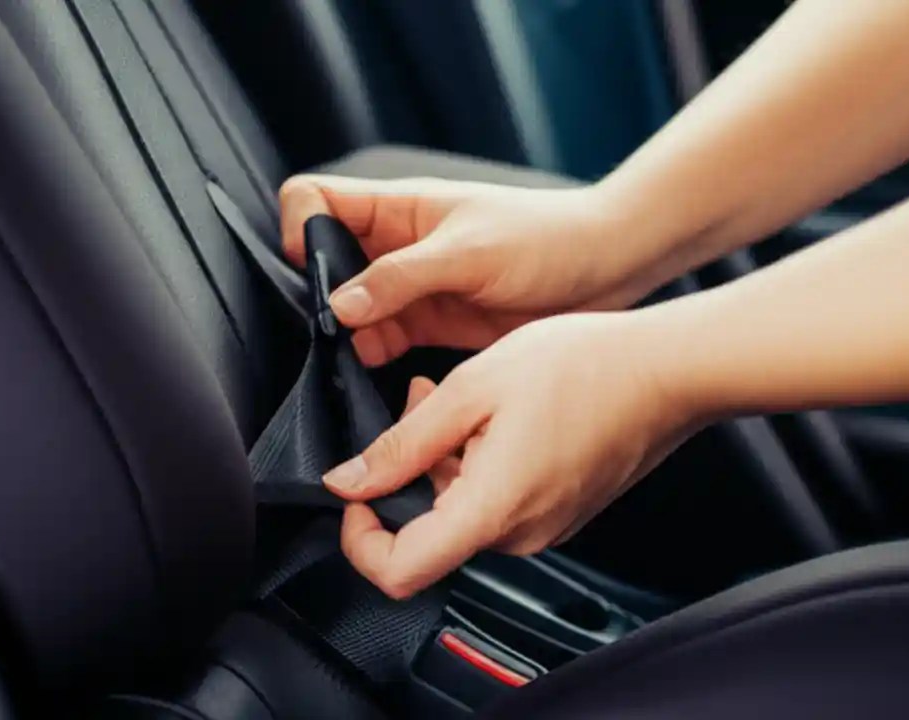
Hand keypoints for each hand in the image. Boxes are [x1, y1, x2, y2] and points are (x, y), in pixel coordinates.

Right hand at [280, 175, 669, 366]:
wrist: (607, 270)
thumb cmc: (545, 239)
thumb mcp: (468, 252)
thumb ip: (400, 278)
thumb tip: (339, 306)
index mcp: (398, 208)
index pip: (315, 200)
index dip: (301, 229)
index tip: (313, 267)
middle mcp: (396, 246)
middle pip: (325, 263)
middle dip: (320, 296)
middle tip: (335, 327)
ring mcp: (412, 288)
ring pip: (350, 311)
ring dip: (346, 336)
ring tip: (359, 357)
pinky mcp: (432, 325)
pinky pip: (382, 343)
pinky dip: (372, 360)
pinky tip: (380, 374)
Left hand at [320, 311, 702, 598]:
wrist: (666, 370)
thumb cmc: (583, 368)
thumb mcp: (469, 389)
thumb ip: (402, 444)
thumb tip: (349, 482)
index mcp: (490, 510)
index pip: (399, 572)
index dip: (360, 540)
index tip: (355, 494)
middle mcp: (518, 534)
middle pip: (428, 535)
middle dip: (405, 473)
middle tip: (416, 405)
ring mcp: (544, 527)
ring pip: (460, 513)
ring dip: (441, 460)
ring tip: (454, 395)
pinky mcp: (560, 511)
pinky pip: (496, 502)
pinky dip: (475, 464)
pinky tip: (490, 413)